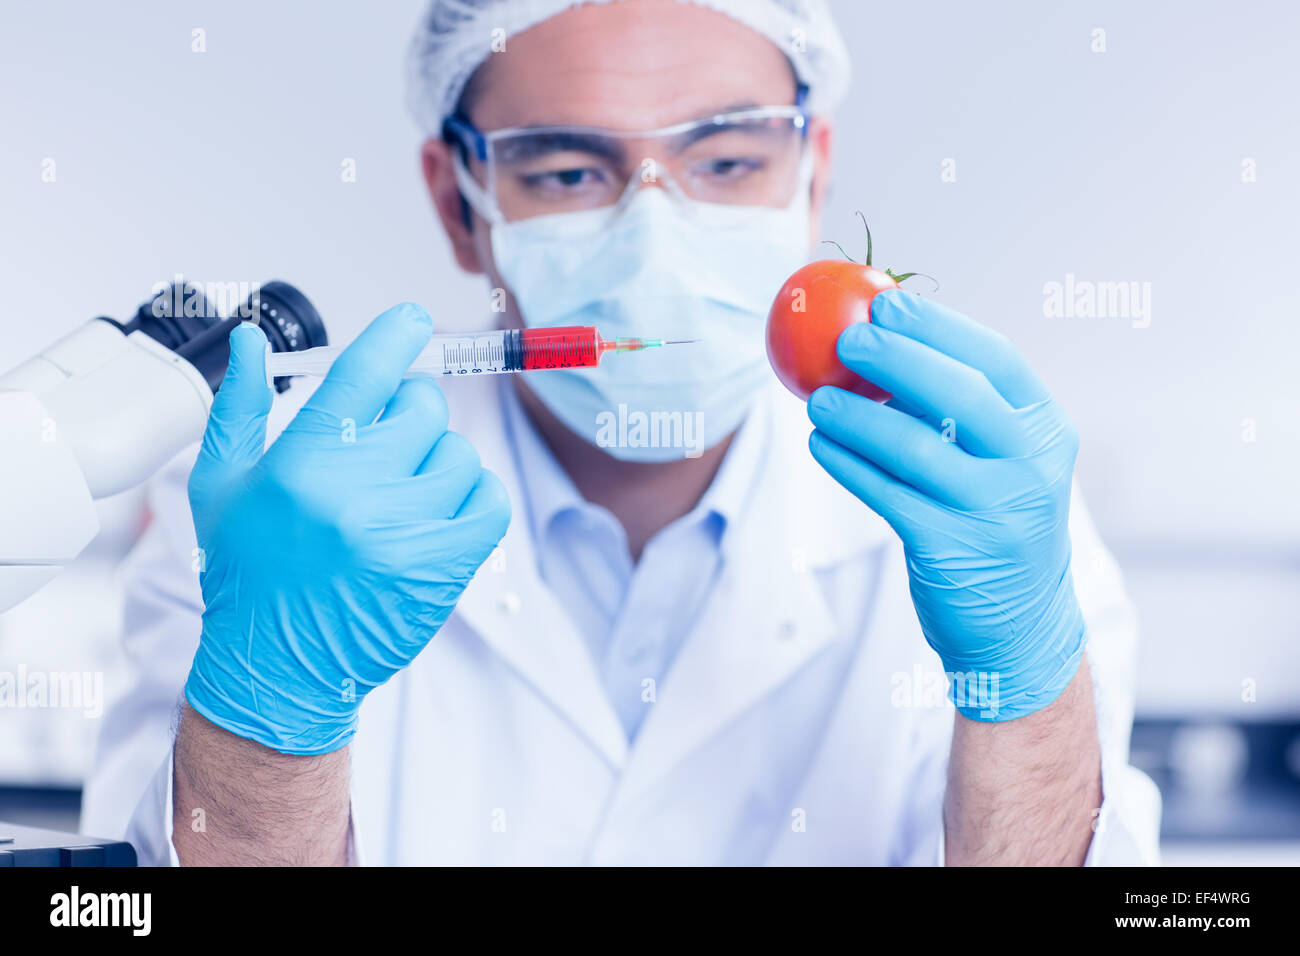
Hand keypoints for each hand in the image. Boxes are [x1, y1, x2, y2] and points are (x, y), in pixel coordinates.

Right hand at [185, 304, 510, 753]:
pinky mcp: (442, 570)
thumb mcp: (220, 484)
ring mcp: (404, 535)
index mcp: (300, 464)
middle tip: (387, 437)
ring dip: (438, 461)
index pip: (365, 372)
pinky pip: (491, 501)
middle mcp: (355, 495)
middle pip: (423, 408)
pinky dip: (475, 495)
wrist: (277, 666)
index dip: (396, 335)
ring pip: (458, 454)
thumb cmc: (247, 568)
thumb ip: (239, 404)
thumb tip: (250, 336)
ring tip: (404, 488)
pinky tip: (441, 508)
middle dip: (409, 411)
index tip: (412, 321)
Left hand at [808, 290, 1085, 720]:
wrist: (1018, 622)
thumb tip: (881, 334)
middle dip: (898, 359)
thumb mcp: (1002, 459)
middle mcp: (1030, 468)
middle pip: (960, 396)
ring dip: (858, 417)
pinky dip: (848, 466)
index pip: (997, 361)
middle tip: (844, 338)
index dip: (939, 327)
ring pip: (915, 449)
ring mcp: (995, 512)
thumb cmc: (994, 517)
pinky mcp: (952, 551)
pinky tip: (819, 444)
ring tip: (814, 398)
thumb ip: (959, 406)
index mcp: (1046, 430)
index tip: (887, 301)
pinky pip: (888, 496)